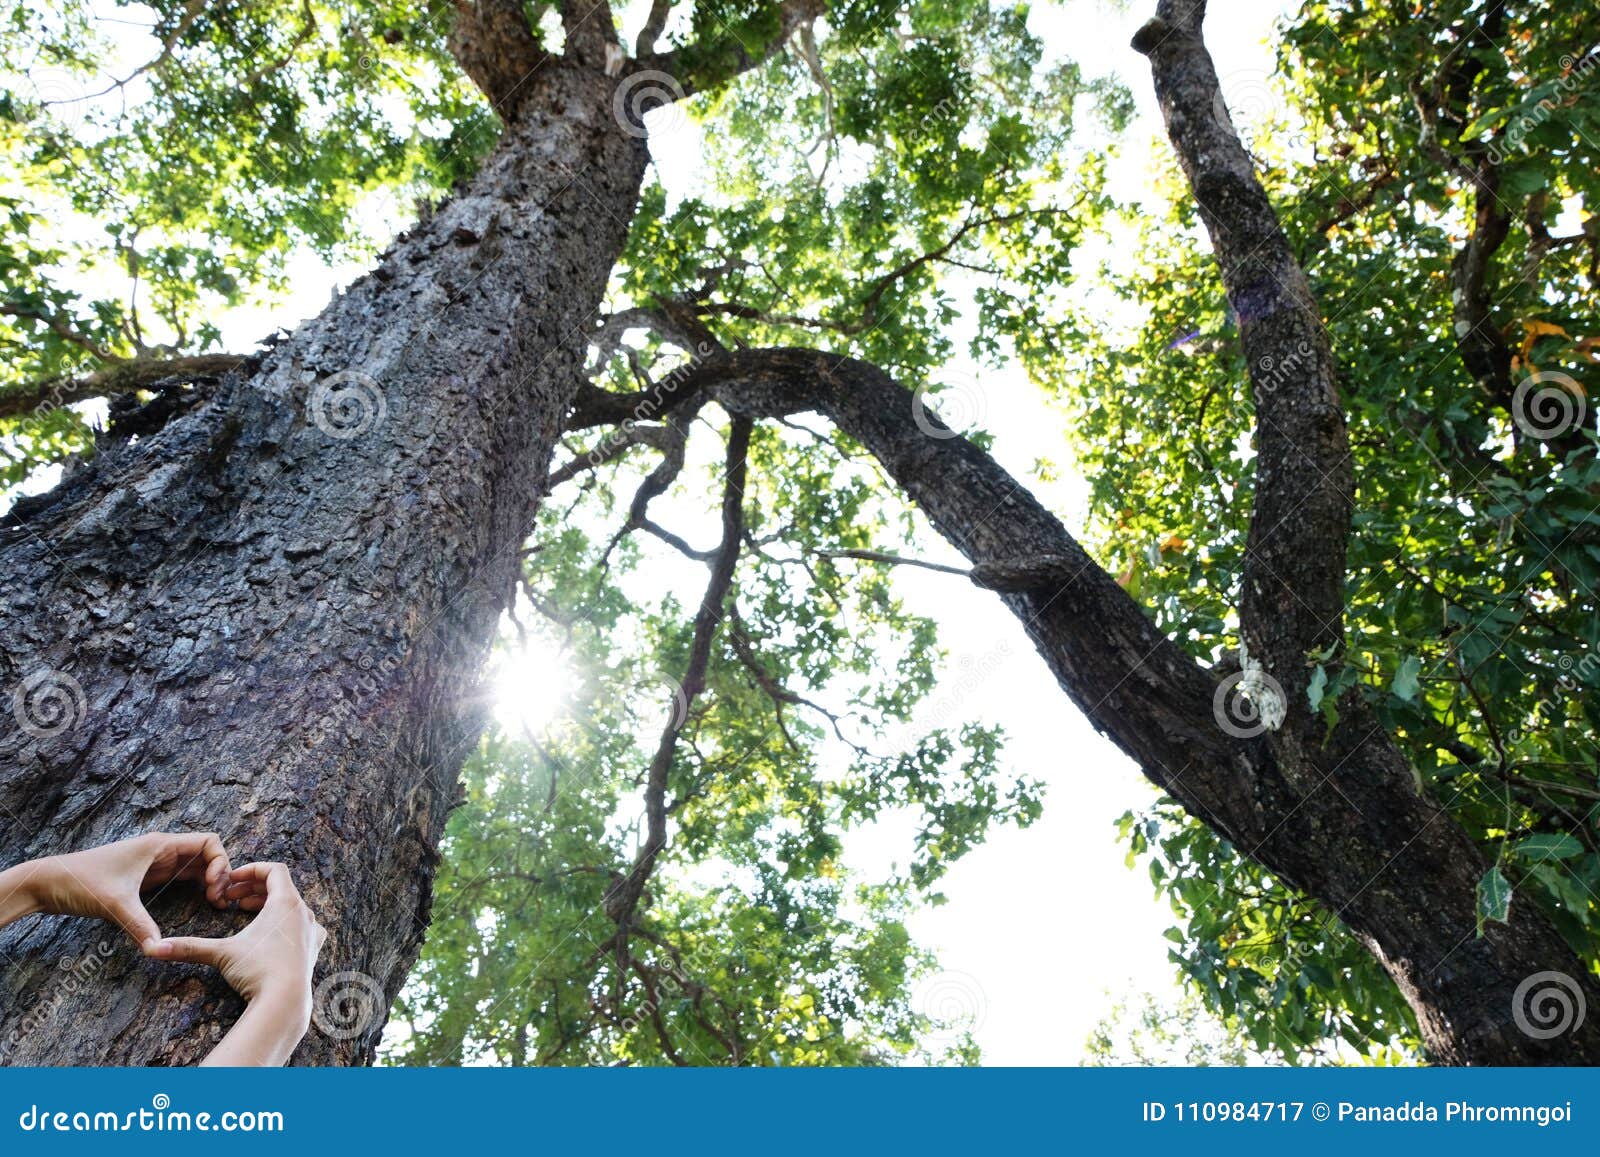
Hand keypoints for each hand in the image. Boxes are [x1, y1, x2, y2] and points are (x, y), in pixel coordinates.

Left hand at [20, 832, 230, 950]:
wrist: (48, 883)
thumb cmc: (80, 882)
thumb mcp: (114, 904)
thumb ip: (139, 925)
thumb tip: (158, 950)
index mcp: (159, 845)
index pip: (208, 842)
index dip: (220, 863)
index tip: (213, 888)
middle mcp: (161, 851)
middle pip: (207, 855)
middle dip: (220, 874)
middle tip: (217, 901)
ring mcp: (155, 864)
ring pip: (196, 866)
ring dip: (210, 881)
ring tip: (214, 903)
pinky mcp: (147, 877)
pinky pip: (182, 877)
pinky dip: (196, 887)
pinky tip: (199, 903)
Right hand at [150, 862, 326, 1003]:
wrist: (285, 1002)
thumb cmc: (257, 971)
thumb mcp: (221, 953)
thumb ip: (189, 947)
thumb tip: (154, 947)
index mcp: (286, 903)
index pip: (274, 870)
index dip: (251, 870)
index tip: (231, 879)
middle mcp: (304, 912)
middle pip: (282, 887)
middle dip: (254, 888)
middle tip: (232, 898)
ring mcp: (312, 930)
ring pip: (292, 905)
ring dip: (269, 904)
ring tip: (245, 911)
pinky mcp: (314, 947)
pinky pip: (301, 924)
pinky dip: (284, 921)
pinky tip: (268, 933)